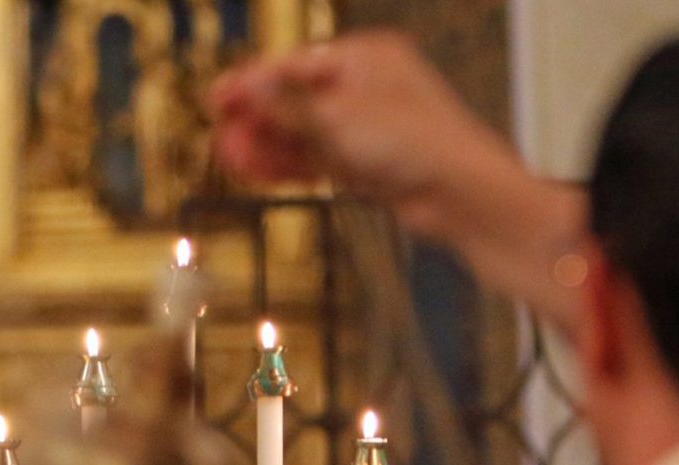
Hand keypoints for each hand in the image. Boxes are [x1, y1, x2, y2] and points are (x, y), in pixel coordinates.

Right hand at [211, 32, 586, 328]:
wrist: (461, 193)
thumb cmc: (413, 142)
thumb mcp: (338, 118)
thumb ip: (286, 106)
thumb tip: (244, 90)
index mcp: (366, 57)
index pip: (295, 65)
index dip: (253, 83)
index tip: (216, 98)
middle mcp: (366, 87)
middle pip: (298, 99)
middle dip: (258, 117)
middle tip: (219, 133)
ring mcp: (368, 128)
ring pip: (306, 133)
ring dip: (269, 144)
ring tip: (229, 155)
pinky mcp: (369, 165)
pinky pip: (320, 159)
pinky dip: (290, 164)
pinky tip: (257, 170)